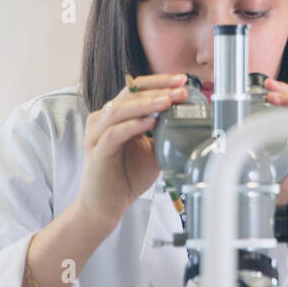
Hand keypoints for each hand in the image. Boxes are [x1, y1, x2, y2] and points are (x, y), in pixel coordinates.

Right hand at [77, 73, 187, 232]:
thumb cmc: (126, 177)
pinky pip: (114, 133)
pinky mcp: (97, 150)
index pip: (137, 88)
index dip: (160, 82)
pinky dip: (133, 126)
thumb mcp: (153, 150)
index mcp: (117, 115)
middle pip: (129, 93)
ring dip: (146, 104)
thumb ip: (165, 132)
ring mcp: (97, 134)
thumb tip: (190, 119)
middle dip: (158, 89)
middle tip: (180, 89)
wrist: (105, 206)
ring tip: (168, 101)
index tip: (183, 81)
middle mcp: (104, 119)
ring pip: (120, 109)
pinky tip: (150, 123)